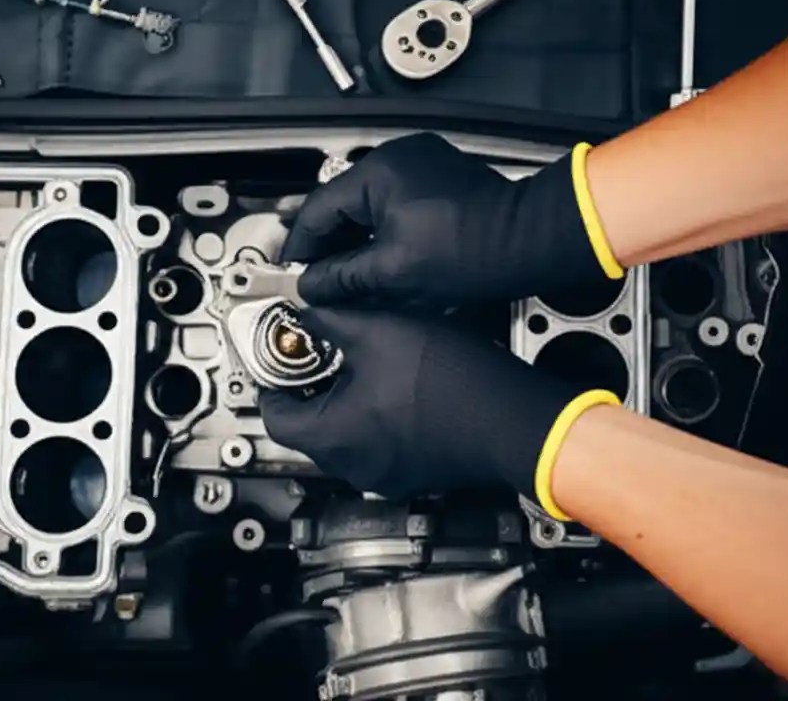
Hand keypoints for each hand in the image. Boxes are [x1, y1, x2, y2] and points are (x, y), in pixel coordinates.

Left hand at [258, 307, 583, 499]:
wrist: (515, 417)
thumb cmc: (455, 384)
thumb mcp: (378, 331)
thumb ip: (330, 320)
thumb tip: (306, 313)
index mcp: (332, 437)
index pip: (273, 414)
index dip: (272, 376)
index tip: (283, 351)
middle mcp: (353, 465)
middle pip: (309, 424)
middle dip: (313, 383)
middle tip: (324, 348)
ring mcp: (387, 474)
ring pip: (346, 433)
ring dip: (347, 397)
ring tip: (364, 359)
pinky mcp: (416, 471)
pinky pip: (380, 442)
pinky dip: (378, 414)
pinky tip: (398, 381)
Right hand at [284, 133, 610, 306]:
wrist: (531, 239)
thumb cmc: (475, 248)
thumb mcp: (394, 271)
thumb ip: (344, 277)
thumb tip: (313, 285)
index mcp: (378, 172)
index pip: (319, 209)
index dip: (301, 245)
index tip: (292, 270)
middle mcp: (396, 159)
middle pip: (341, 203)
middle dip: (325, 241)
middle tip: (310, 272)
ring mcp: (420, 166)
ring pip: (367, 205)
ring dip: (352, 237)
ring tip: (341, 270)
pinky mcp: (440, 180)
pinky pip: (393, 203)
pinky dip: (378, 230)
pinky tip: (376, 256)